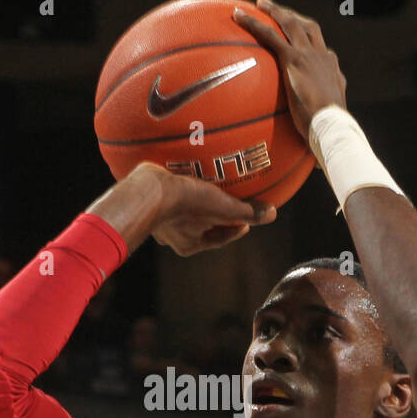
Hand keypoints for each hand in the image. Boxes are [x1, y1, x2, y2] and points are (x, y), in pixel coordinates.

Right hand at [140, 163, 275, 256]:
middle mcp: (171, 236)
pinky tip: (177, 173)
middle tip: (222, 205)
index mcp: (190, 244)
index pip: (218, 240)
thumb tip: (272, 214)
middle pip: (198, 227)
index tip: (245, 224)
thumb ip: (247, 212)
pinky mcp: (144, 201)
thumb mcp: (222, 207)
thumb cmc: (184, 203)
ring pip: (179, 213)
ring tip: (199, 188)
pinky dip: (173, 188)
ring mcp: (156, 220)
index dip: (233, 231)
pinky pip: (163, 196)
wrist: (145, 190)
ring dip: (190, 203)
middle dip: (210, 217)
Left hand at [234, 0, 348, 145]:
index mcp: (332, 71)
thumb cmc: (331, 137)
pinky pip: (270, 34)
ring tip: (259, 3)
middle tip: (278, 12)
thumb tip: (316, 162)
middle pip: (308, 28)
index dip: (311, 44)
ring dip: (275, 11)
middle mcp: (323, 57)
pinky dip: (253, 22)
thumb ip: (317, 134)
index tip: (301, 42)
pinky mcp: (294, 59)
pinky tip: (236, 16)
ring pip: (291, 24)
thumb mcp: (326, 131)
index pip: (322, 51)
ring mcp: (309, 55)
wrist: (333, 128)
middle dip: (293, 17)